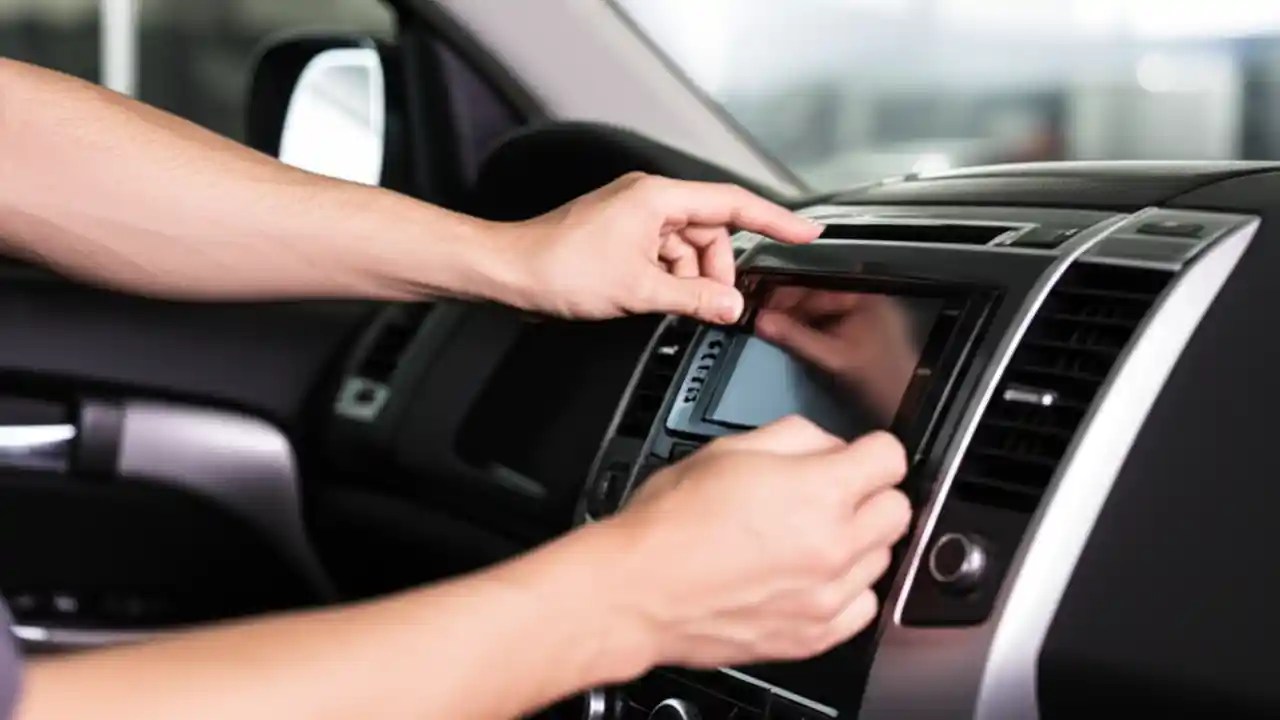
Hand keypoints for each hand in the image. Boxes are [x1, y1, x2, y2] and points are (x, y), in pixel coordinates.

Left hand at [500, 172, 820, 323]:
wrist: (509, 273)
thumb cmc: (559, 268)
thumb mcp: (639, 290)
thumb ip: (693, 298)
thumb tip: (730, 306)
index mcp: (658, 198)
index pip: (733, 203)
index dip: (775, 220)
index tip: (805, 233)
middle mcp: (649, 201)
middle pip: (710, 232)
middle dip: (717, 269)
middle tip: (718, 304)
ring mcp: (633, 219)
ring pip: (686, 248)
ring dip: (690, 279)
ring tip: (679, 306)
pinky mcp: (620, 238)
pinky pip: (662, 256)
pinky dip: (669, 279)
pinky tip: (660, 301)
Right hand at [605, 416, 910, 668]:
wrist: (637, 591)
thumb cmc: (670, 523)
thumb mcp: (729, 448)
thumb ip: (796, 436)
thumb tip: (829, 445)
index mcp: (818, 492)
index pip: (891, 458)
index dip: (871, 450)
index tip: (859, 456)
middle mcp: (833, 546)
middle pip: (898, 509)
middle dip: (871, 493)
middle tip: (834, 493)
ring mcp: (827, 596)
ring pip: (883, 558)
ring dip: (858, 542)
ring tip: (809, 536)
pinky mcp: (814, 635)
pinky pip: (863, 606)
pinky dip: (846, 589)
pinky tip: (810, 576)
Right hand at [755, 289, 920, 422]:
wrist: (907, 404)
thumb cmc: (884, 381)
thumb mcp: (833, 357)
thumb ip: (796, 338)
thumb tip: (763, 322)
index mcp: (865, 297)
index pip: (815, 287)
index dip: (785, 295)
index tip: (762, 304)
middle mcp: (867, 300)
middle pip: (816, 297)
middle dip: (789, 308)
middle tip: (763, 317)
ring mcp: (865, 316)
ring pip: (820, 311)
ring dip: (797, 319)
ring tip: (774, 328)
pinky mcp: (861, 332)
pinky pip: (828, 323)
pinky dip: (809, 329)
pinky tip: (793, 338)